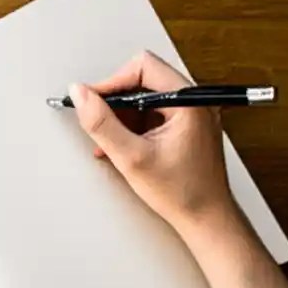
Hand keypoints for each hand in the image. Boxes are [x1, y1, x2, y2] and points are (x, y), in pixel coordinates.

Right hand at [69, 50, 241, 241]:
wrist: (206, 219)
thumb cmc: (183, 193)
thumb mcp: (131, 157)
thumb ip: (102, 123)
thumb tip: (81, 95)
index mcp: (189, 101)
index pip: (143, 67)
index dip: (112, 82)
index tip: (92, 100)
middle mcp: (194, 101)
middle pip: (143, 80)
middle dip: (115, 102)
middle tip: (100, 123)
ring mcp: (192, 113)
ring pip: (145, 98)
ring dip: (122, 117)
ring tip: (112, 142)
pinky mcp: (186, 126)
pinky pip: (152, 113)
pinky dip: (133, 126)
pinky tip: (123, 146)